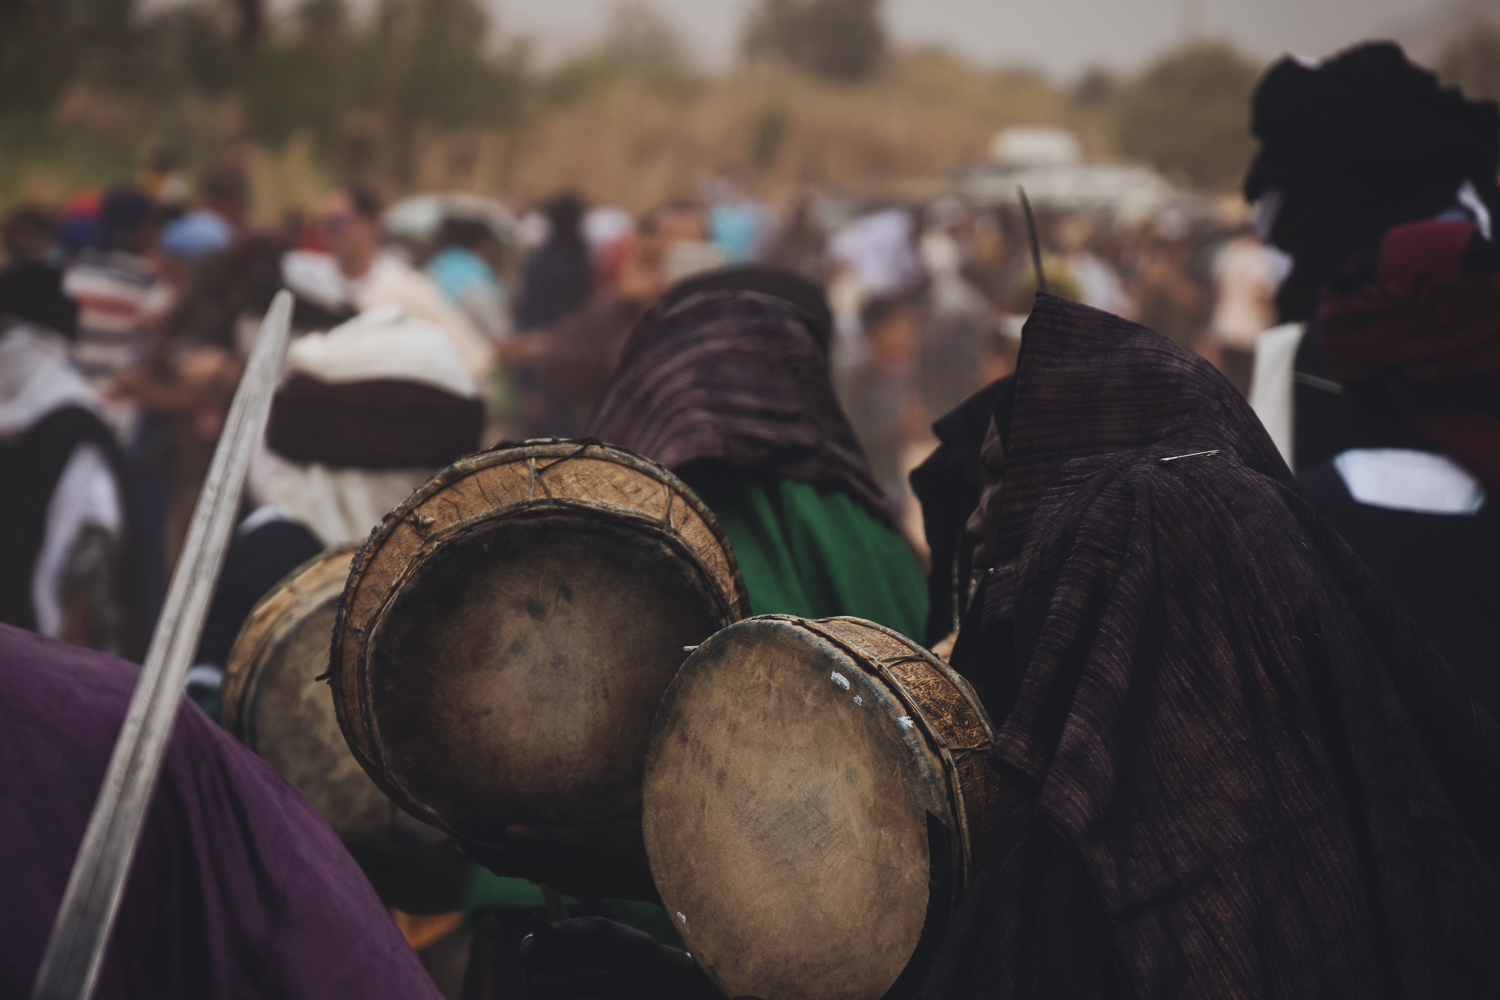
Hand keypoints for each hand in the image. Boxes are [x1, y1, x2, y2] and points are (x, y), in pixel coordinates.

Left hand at [459, 821, 654, 900]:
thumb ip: (554, 835)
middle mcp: (560, 876)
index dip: (478, 850)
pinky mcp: (585, 875)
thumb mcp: (595, 838)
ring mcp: (573, 878)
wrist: (668, 875)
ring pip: (528, 867)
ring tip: (490, 830)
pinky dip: (530, 853)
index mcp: (557, 868)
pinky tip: (532, 842)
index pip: (504, 862)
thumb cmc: (636, 849)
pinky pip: (547, 866)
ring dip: (506, 852)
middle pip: (511, 865)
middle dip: (486, 850)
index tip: (455, 834)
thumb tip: (510, 831)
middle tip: (463, 828)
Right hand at [519, 914, 716, 999]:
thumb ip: (565, 932)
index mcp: (548, 941)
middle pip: (533, 980)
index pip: (528, 950)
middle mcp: (542, 969)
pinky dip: (583, 999)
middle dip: (572, 975)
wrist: (651, 979)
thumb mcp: (600, 934)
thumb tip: (532, 920)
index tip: (587, 953)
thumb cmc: (626, 949)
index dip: (556, 955)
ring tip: (605, 979)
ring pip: (544, 996)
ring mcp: (551, 992)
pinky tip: (600, 996)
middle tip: (603, 969)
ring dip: (580, 987)